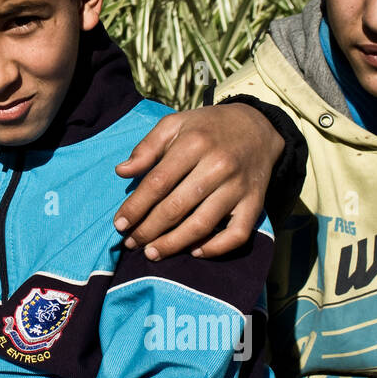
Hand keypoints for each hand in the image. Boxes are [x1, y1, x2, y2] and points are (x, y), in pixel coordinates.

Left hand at [113, 103, 282, 259]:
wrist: (257, 127)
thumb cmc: (207, 128)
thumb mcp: (174, 124)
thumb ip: (147, 147)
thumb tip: (121, 172)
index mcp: (195, 144)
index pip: (158, 182)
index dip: (136, 206)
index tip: (119, 224)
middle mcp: (218, 166)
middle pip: (176, 207)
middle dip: (149, 230)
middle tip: (132, 243)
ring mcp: (238, 187)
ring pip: (202, 224)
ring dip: (174, 244)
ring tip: (152, 253)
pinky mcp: (254, 202)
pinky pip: (237, 234)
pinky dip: (216, 248)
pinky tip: (194, 252)